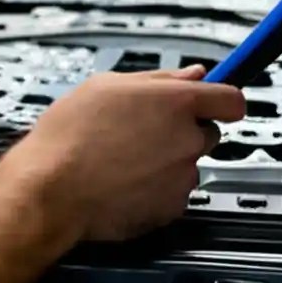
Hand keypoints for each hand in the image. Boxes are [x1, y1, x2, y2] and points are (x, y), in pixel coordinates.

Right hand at [0, 66, 245, 242]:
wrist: (50, 190)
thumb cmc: (69, 136)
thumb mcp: (107, 85)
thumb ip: (159, 78)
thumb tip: (192, 74)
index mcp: (176, 103)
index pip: (231, 99)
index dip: (223, 99)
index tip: (216, 101)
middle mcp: (186, 139)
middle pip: (209, 132)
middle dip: (185, 131)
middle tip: (148, 131)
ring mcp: (181, 176)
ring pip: (188, 164)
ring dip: (168, 161)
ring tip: (126, 158)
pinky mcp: (171, 208)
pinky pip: (174, 193)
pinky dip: (157, 188)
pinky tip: (125, 181)